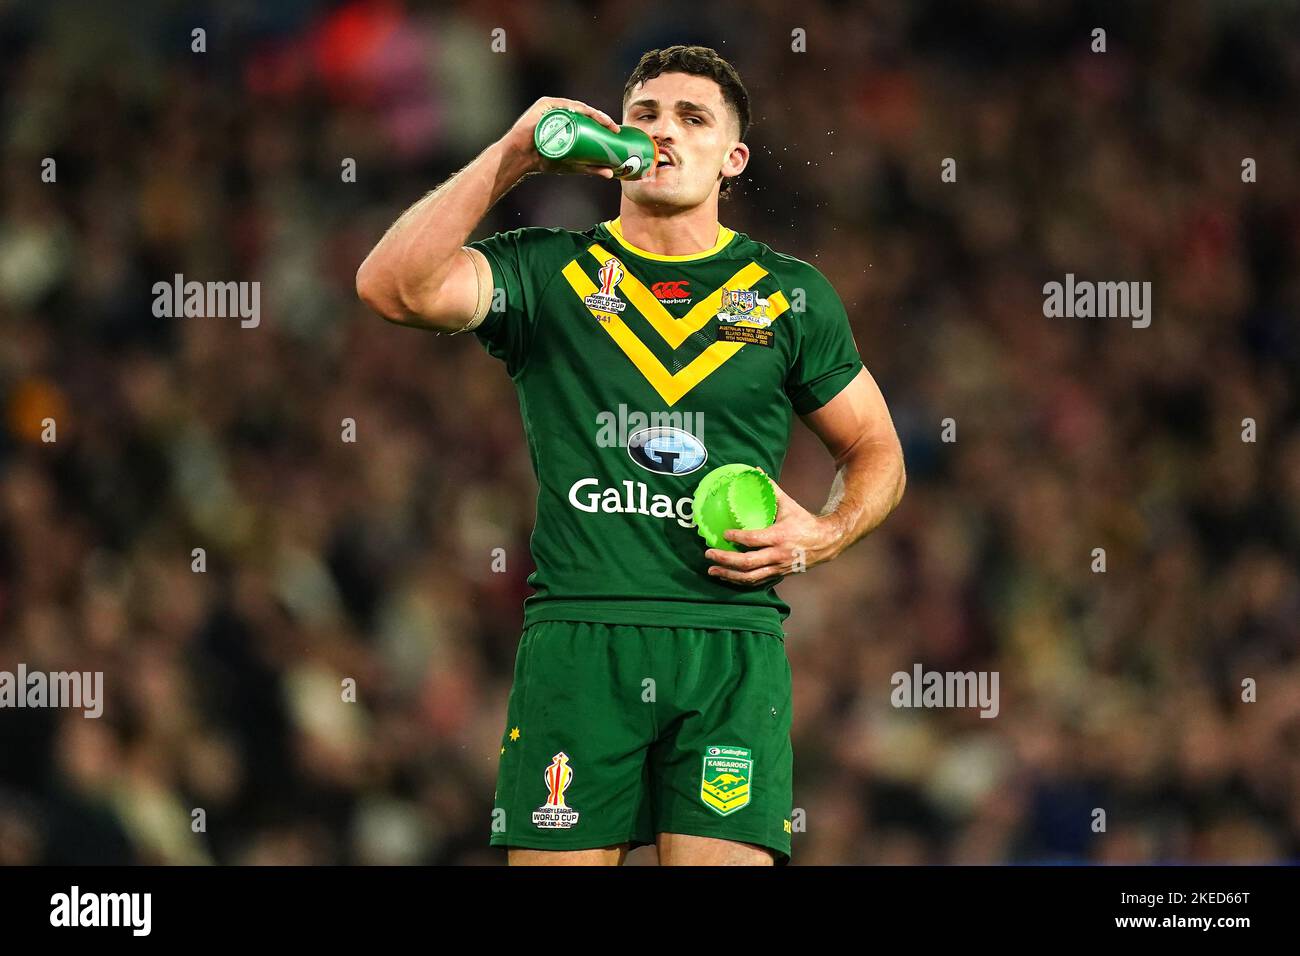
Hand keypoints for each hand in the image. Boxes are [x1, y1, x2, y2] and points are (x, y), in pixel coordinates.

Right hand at [502, 96, 621, 178]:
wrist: (521, 159)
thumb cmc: (545, 160)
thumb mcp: (573, 165)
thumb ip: (591, 168)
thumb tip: (611, 174)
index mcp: (569, 122)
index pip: (590, 120)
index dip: (604, 124)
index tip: (617, 132)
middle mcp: (562, 112)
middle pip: (586, 113)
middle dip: (602, 119)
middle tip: (614, 128)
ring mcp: (553, 107)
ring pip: (577, 108)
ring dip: (593, 114)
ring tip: (605, 123)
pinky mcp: (544, 106)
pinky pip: (562, 105)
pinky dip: (574, 108)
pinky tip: (585, 113)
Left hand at [704, 472, 844, 586]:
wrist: (826, 542)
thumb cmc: (805, 522)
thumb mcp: (788, 504)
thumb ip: (771, 488)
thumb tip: (756, 470)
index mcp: (779, 536)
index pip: (753, 539)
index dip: (737, 537)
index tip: (724, 533)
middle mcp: (777, 554)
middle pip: (747, 562)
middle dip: (725, 559)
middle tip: (709, 553)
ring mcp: (778, 567)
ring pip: (750, 577)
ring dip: (729, 575)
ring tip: (712, 570)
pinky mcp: (778, 575)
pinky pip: (757, 582)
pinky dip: (740, 581)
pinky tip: (728, 577)